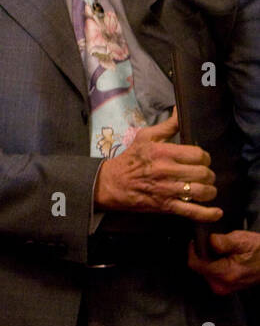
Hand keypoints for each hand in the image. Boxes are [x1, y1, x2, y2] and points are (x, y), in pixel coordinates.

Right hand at [94, 109, 222, 221]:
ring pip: (202, 192)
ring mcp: (167, 190)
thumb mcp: (145, 137)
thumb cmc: (129, 159)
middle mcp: (167, 171)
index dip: (204, 157)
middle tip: (203, 175)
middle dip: (208, 174)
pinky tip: (216, 212)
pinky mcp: (165, 206)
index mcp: (163, 152)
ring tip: (205, 189)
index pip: (199, 155)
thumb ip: (167, 125)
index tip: (200, 160)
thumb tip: (181, 111)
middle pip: (203, 173)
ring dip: (209, 191)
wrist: (110, 183)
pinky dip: (207, 214)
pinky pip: (191, 212)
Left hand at [187, 230, 259, 293]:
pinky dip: (216, 266)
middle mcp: (222, 285)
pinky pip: (212, 274)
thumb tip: (209, 240)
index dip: (193, 250)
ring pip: (204, 271)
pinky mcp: (225, 288)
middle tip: (217, 247)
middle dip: (204, 255)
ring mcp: (223, 288)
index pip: (195, 264)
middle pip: (198, 267)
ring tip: (224, 253)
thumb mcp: (243, 240)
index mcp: (225, 274)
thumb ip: (223, 241)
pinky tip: (226, 260)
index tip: (197, 241)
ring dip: (210, 260)